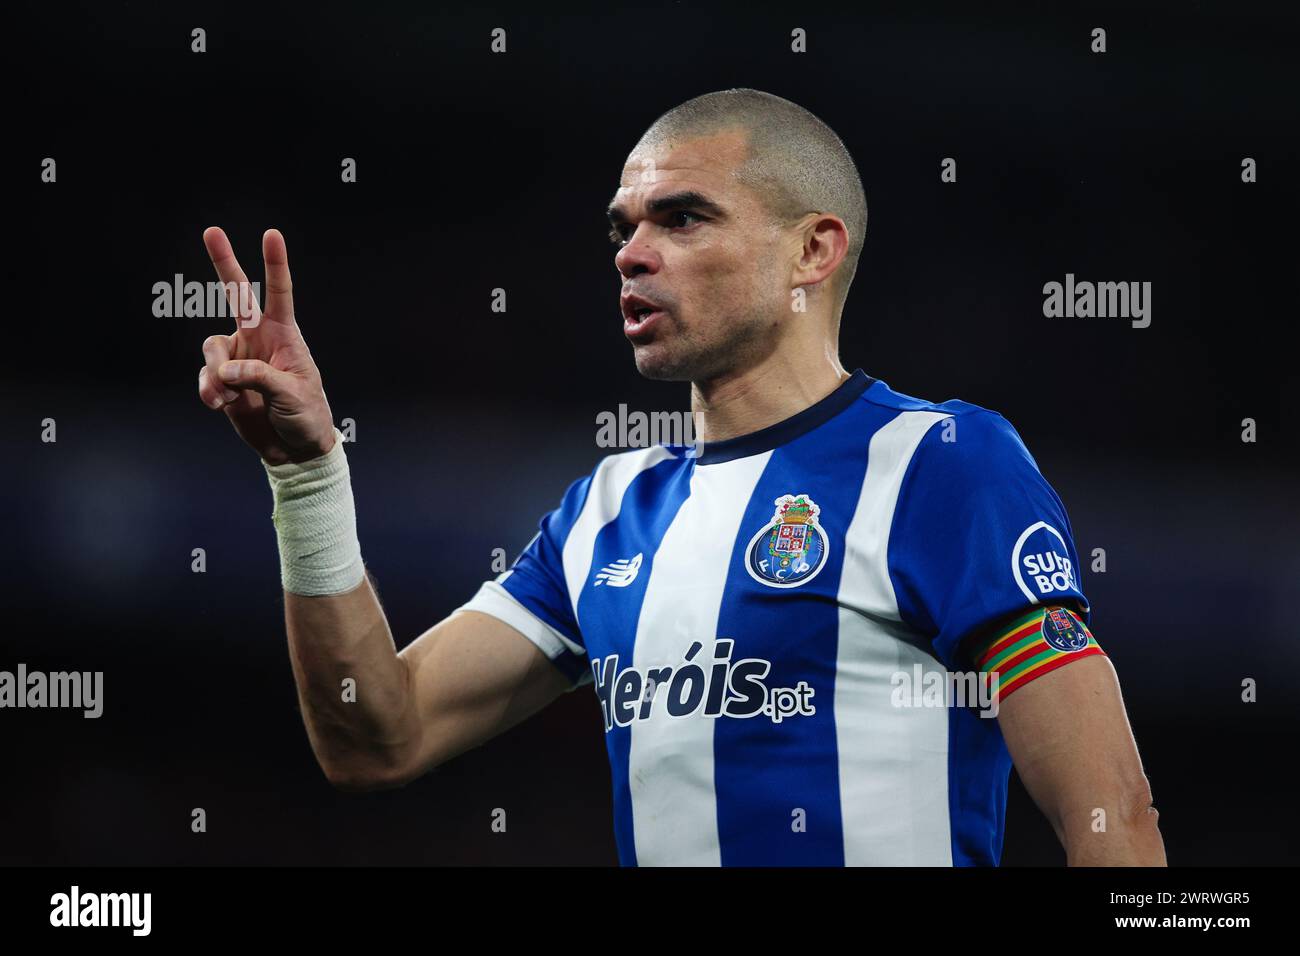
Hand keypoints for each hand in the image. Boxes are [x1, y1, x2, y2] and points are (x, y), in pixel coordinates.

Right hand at [196, 227, 336, 463]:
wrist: (294, 449)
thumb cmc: (305, 415)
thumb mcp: (292, 394)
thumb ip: (258, 377)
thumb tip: (224, 370)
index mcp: (284, 335)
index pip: (279, 293)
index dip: (275, 264)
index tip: (272, 235)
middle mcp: (258, 339)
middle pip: (237, 295)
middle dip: (224, 262)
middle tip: (211, 230)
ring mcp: (237, 358)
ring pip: (211, 348)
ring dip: (214, 373)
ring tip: (226, 397)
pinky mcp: (222, 381)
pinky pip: (205, 377)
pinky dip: (208, 390)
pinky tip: (220, 405)